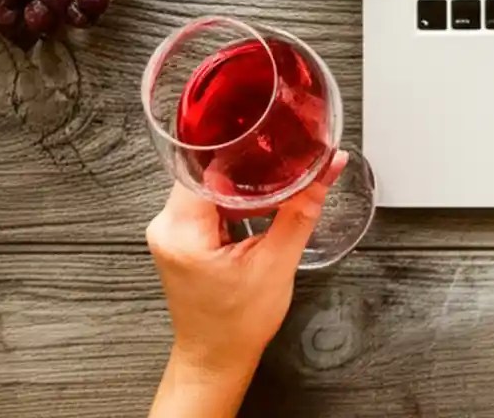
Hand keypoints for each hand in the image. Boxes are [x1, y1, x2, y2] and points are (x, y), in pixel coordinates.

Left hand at [145, 153, 346, 376]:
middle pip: (204, 170)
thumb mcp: (278, 264)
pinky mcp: (182, 236)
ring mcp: (171, 231)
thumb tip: (326, 169)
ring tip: (275, 181)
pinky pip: (207, 201)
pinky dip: (235, 198)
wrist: (217, 358)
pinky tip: (259, 202)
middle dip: (246, 162)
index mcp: (181, 231)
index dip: (236, 146)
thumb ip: (302, 211)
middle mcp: (166, 226)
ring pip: (207, 183)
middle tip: (281, 154)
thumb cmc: (236, 324)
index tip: (266, 135)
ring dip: (242, 181)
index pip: (202, 165)